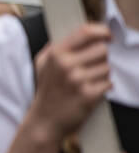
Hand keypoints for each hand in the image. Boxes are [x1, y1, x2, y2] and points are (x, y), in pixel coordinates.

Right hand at [28, 24, 111, 139]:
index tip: (108, 36)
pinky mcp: (88, 95)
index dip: (102, 31)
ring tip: (88, 82)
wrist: (45, 120)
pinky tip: (91, 92)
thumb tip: (83, 34)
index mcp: (56, 53)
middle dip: (101, 58)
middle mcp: (66, 65)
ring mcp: (77, 80)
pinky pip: (109, 83)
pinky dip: (104, 87)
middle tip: (91, 67)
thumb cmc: (46, 91)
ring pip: (107, 67)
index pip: (86, 32)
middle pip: (102, 50)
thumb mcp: (42, 63)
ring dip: (102, 75)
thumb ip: (57, 47)